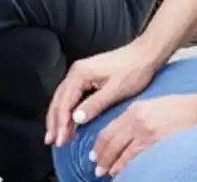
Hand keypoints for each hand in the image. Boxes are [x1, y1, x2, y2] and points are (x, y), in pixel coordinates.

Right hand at [46, 42, 163, 147]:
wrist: (145, 54)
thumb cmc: (134, 71)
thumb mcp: (115, 91)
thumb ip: (94, 104)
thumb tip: (76, 119)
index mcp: (80, 74)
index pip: (64, 103)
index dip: (61, 123)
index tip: (60, 140)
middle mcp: (76, 72)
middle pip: (58, 100)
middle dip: (54, 121)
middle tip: (51, 141)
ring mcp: (79, 73)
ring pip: (62, 98)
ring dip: (58, 117)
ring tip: (55, 134)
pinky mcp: (86, 76)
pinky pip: (70, 95)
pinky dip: (66, 110)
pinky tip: (67, 120)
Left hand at [91, 93, 196, 176]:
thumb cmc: (182, 108)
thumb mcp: (153, 105)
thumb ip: (137, 117)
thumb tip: (125, 133)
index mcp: (134, 110)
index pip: (109, 130)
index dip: (99, 144)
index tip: (94, 153)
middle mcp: (136, 121)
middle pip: (111, 142)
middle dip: (101, 157)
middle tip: (96, 167)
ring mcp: (146, 132)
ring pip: (121, 152)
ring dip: (111, 165)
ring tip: (105, 172)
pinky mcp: (156, 143)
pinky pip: (135, 158)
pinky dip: (125, 167)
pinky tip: (121, 172)